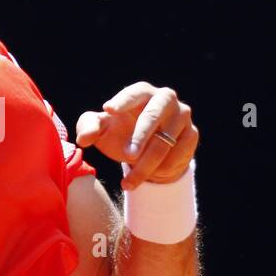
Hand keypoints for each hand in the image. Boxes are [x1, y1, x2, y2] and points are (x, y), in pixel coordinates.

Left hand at [74, 81, 198, 189]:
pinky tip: (151, 175)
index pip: (134, 93)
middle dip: (140, 136)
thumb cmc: (120, 133)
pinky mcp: (191, 134)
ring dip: (146, 165)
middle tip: (127, 155)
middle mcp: (165, 99)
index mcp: (142, 92)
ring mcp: (182, 116)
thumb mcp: (101, 130)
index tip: (109, 110)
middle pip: (153, 116)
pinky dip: (162, 168)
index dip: (123, 101)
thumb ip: (88, 128)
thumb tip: (83, 139)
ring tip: (128, 183)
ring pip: (164, 143)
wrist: (147, 154)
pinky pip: (178, 155)